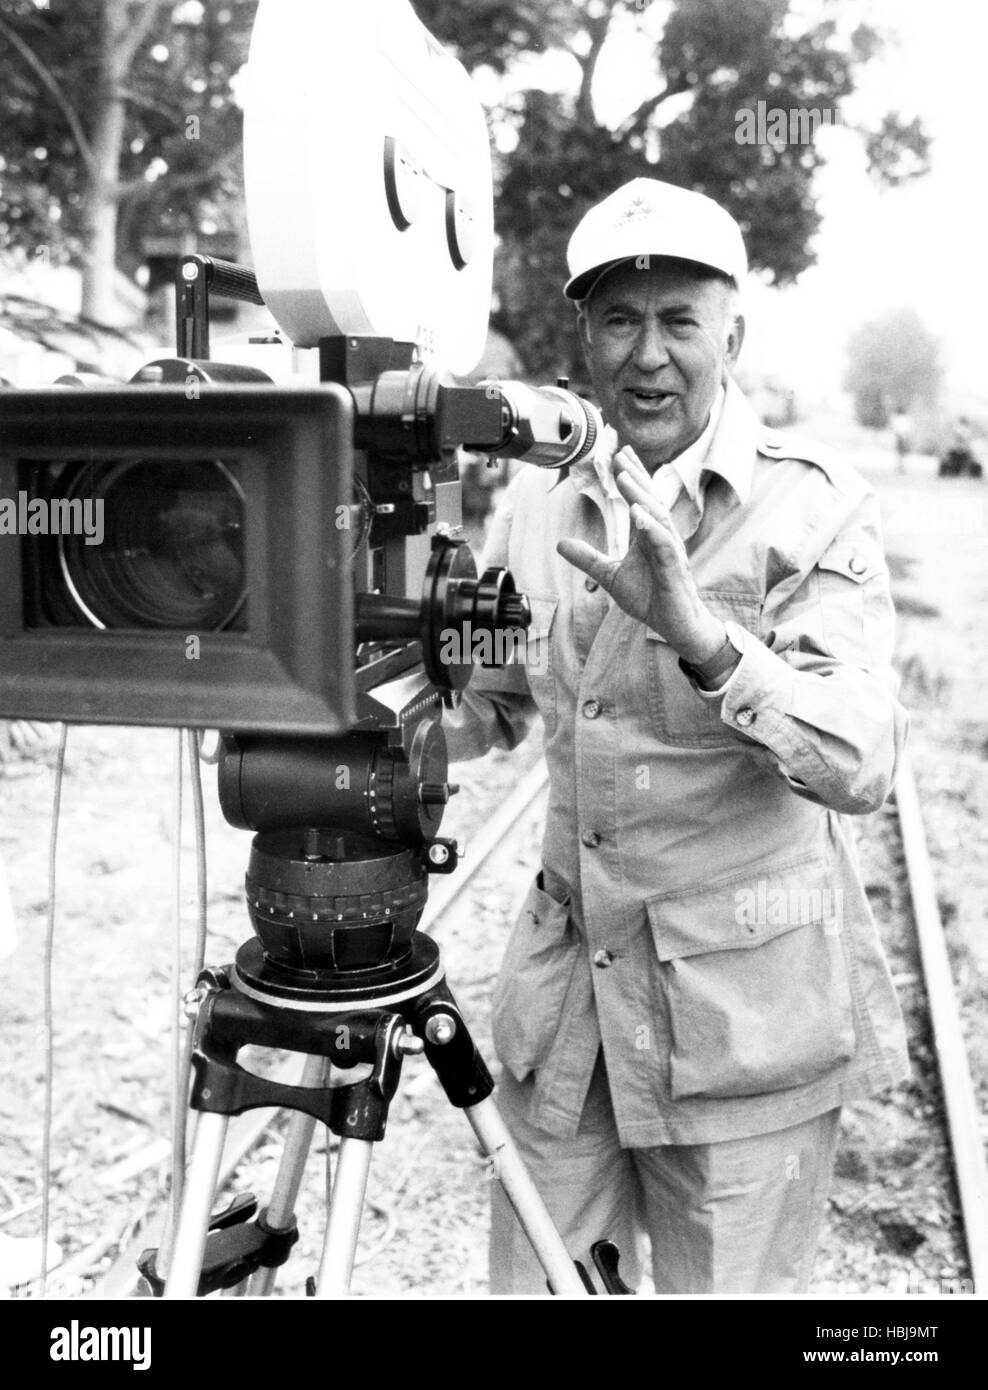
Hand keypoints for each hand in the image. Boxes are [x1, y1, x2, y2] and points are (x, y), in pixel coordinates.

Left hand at [556, 446, 725, 665]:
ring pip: (657, 516)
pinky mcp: (674, 568)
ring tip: (625, 477)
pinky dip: (652, 528)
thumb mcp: (611, 576)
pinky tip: (639, 514)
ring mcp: (670, 551)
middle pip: (649, 499)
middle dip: (636, 475)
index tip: (618, 454)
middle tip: (621, 453)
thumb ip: (588, 558)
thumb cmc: (650, 597)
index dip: (631, 476)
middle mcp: (661, 536)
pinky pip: (664, 544)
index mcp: (648, 535)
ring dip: (640, 495)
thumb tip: (559, 543)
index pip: (639, 499)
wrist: (675, 625)